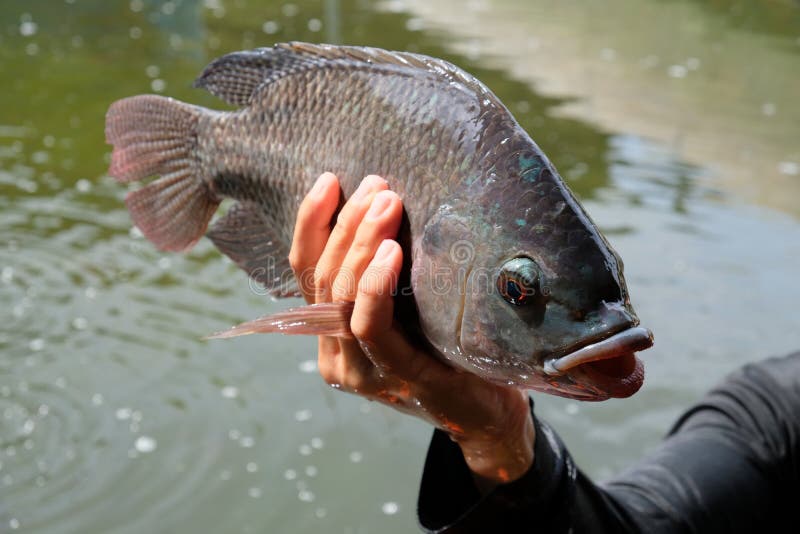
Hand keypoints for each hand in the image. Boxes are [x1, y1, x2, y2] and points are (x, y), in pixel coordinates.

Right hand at [288, 173, 534, 487]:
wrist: (490, 415)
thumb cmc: (450, 349)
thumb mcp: (411, 304)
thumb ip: (387, 273)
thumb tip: (385, 201)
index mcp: (332, 335)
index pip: (305, 273)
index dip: (310, 224)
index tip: (329, 180)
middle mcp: (337, 355)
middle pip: (323, 280)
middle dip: (345, 225)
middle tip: (376, 185)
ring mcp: (363, 371)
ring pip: (341, 299)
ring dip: (359, 244)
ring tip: (386, 202)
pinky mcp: (398, 378)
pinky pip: (372, 327)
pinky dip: (375, 286)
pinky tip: (390, 251)